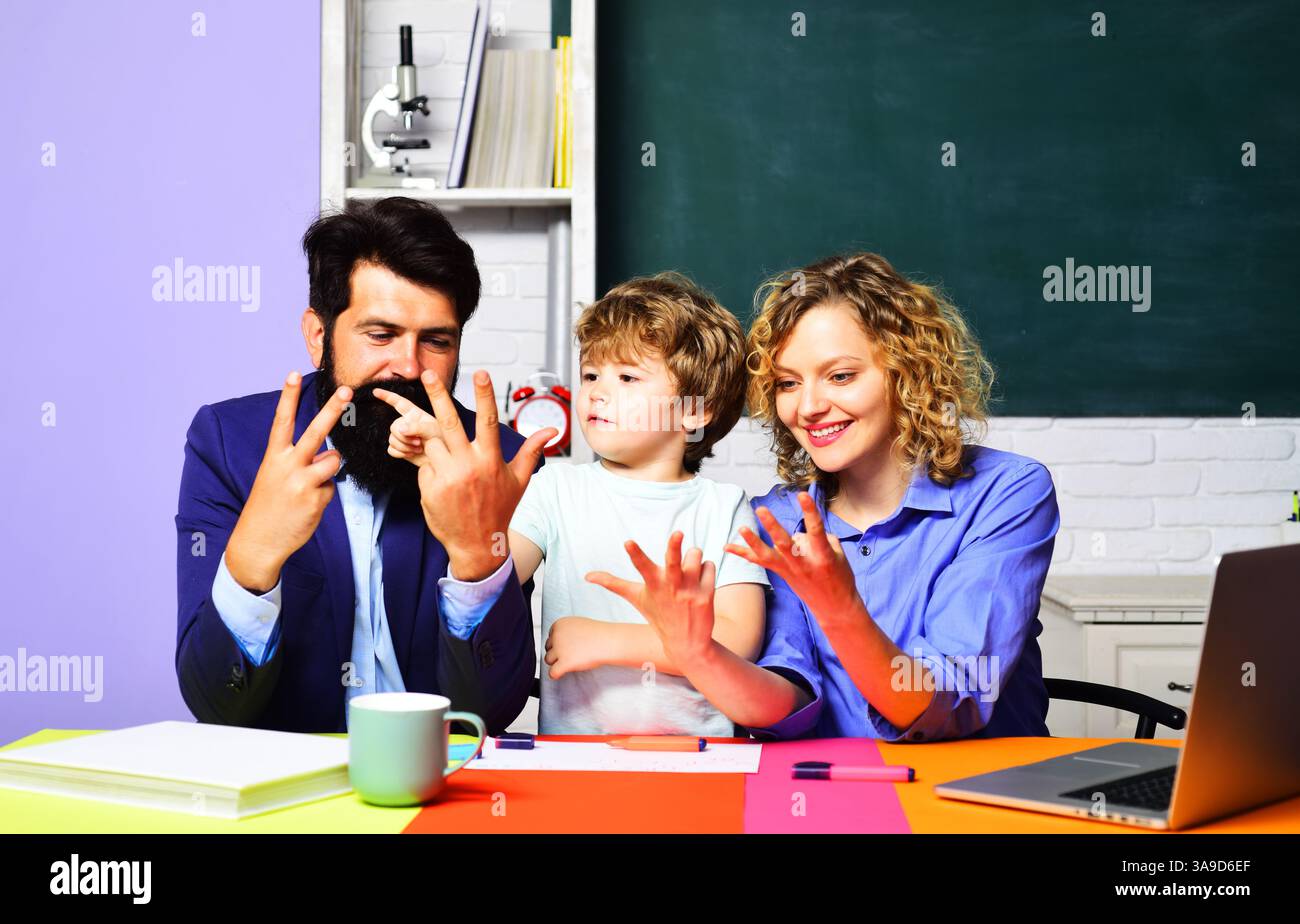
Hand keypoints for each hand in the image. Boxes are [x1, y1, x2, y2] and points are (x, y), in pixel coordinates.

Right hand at [225, 371, 351, 592]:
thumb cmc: (269, 506)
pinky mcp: (316, 499)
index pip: (282, 420)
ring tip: (308, 488)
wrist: (258, 541)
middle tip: (346, 390)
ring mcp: (303, 482)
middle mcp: (288, 465)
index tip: (293, 373)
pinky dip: (323, 495)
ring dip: (327, 471)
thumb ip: (298, 461)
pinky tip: (308, 506)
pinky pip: (332, 488)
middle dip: (332, 409)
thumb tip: (328, 455)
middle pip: (315, 432)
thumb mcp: (275, 477)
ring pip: (333, 460)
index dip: (288, 396)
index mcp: (274, 456)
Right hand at [374, 386, 439, 465]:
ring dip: (404, 446)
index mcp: (415, 414)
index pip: (399, 402)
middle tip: (418, 442)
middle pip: (393, 426)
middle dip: (404, 436)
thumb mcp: (432, 429)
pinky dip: (401, 453)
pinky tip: (412, 453)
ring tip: (418, 448)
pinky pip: (391, 450)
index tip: (375, 391)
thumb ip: (416, 427)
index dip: (387, 396)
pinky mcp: (401, 449)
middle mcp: (407, 424)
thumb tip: (400, 429)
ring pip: (391, 439)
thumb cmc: (442, 441)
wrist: (442, 460)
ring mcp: (403, 437)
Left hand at [378, 369, 554, 581]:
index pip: (488, 420)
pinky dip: (431, 467)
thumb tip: (551, 431)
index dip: (485, 395)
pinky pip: (425, 465)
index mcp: (490, 460)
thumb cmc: (499, 510)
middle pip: (449, 422)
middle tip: (427, 374)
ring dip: (433, 443)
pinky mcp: (430, 487)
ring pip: (432, 443)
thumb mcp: (519, 480)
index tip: (481, 373)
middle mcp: (469, 465)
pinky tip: (441, 482)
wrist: (477, 544)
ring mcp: (447, 476)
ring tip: (442, 455)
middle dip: (437, 395)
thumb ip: (531, 450)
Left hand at [543, 616, 611, 678]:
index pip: (550, 638)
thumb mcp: (577, 624)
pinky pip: (552, 673)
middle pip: (548, 649)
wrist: (609, 641)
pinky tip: (562, 674)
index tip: (570, 647)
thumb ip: (565, 631)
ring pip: (548, 660)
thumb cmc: (598, 634)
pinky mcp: (565, 662)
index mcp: (559, 625)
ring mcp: (560, 649)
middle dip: (557, 653)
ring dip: (557, 662)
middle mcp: (556, 636)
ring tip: (571, 662)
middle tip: (572, 655)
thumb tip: (554, 641)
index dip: (559, 644)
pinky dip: (556, 674)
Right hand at [586, 532, 717, 669]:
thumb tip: (587, 576)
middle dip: (674, 545)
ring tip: (688, 572)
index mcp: (652, 585)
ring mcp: (690, 591)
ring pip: (695, 554)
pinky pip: (709, 565)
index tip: (628, 542)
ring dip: (693, 557)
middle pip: (673, 560)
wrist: (686, 643)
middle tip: (677, 533)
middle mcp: (671, 587)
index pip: (641, 565)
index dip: (635, 553)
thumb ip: (613, 583)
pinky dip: (705, 569)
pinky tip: (700, 583)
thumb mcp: (636, 598)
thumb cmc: (658, 615)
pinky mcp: (706, 594)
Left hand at [725, 491, 861, 628]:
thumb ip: (820, 538)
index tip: (803, 495)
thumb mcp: (839, 555)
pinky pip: (760, 562)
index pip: (816, 530)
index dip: (810, 511)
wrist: (834, 607)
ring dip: (753, 541)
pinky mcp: (781, 573)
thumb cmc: (840, 577)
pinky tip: (727, 547)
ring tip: (742, 528)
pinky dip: (743, 553)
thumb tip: (800, 533)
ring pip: (768, 554)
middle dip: (772, 526)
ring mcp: (790, 569)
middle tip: (761, 510)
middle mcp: (804, 563)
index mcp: (823, 556)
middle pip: (784, 543)